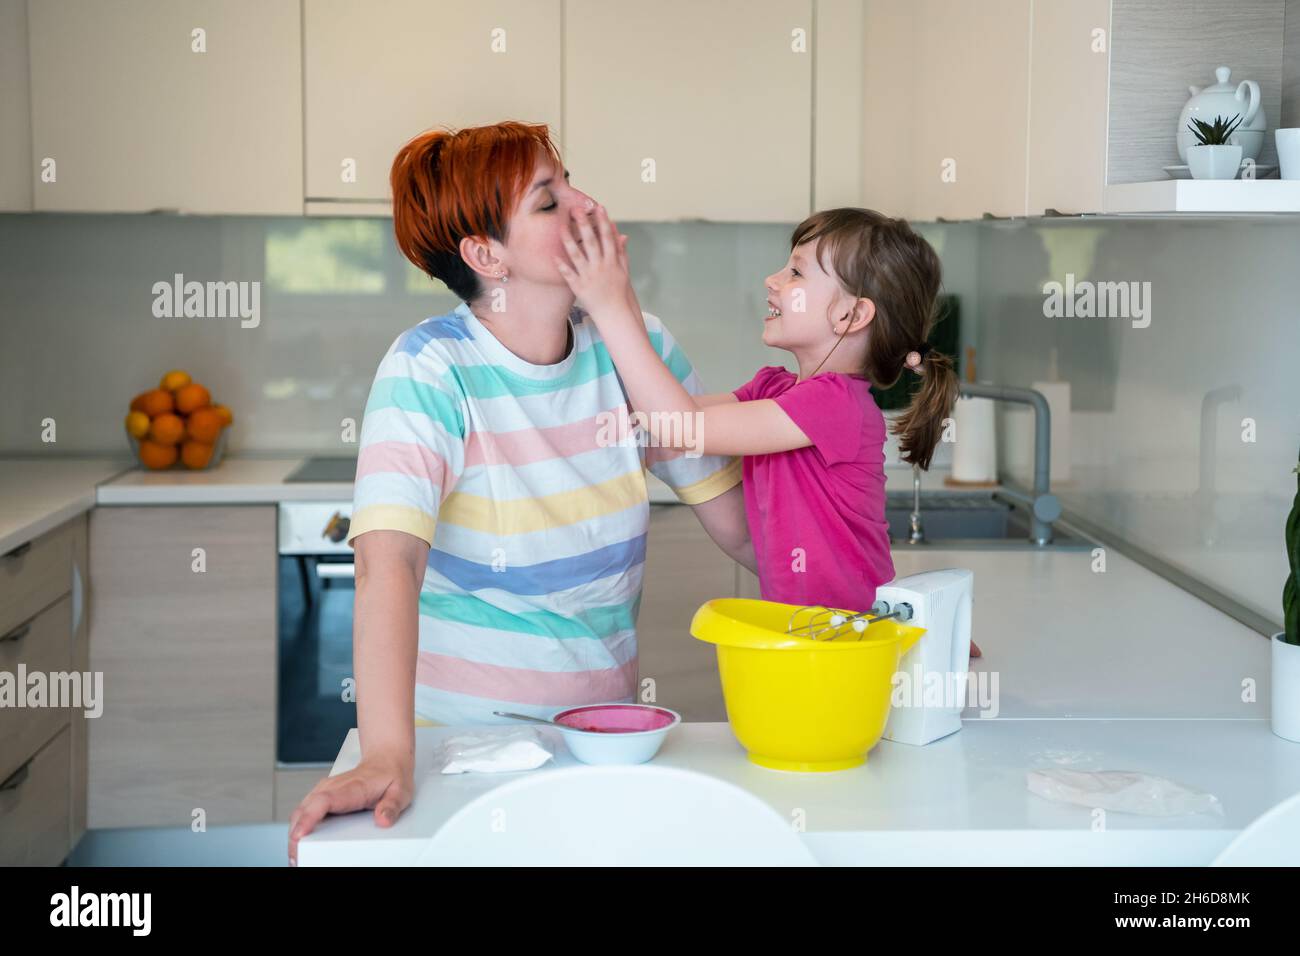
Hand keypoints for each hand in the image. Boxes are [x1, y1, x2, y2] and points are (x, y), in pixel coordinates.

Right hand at [287, 752, 412, 865]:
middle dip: (296, 834)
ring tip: (295, 855)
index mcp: (351, 788)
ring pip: (300, 811)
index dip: (308, 818)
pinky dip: (297, 826)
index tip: (299, 835)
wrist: (385, 760)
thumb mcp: (400, 792)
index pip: (323, 801)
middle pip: (305, 809)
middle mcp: (332, 788)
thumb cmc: (390, 777)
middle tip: (296, 857)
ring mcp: (324, 791)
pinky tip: (299, 842)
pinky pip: (303, 811)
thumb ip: (392, 806)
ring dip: (294, 832)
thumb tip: (383, 820)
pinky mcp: (321, 796)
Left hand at [555, 202, 636, 319]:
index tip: (598, 207)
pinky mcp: (579, 287)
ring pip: (577, 255)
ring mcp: (589, 277)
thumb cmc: (619, 290)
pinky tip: (554, 255)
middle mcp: (601, 267)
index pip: (608, 237)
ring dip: (569, 240)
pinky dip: (562, 265)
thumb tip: (621, 234)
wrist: (615, 313)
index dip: (603, 221)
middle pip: (591, 242)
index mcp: (612, 261)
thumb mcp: (624, 269)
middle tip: (576, 209)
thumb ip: (621, 251)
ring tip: (561, 227)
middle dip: (584, 225)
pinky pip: (569, 274)